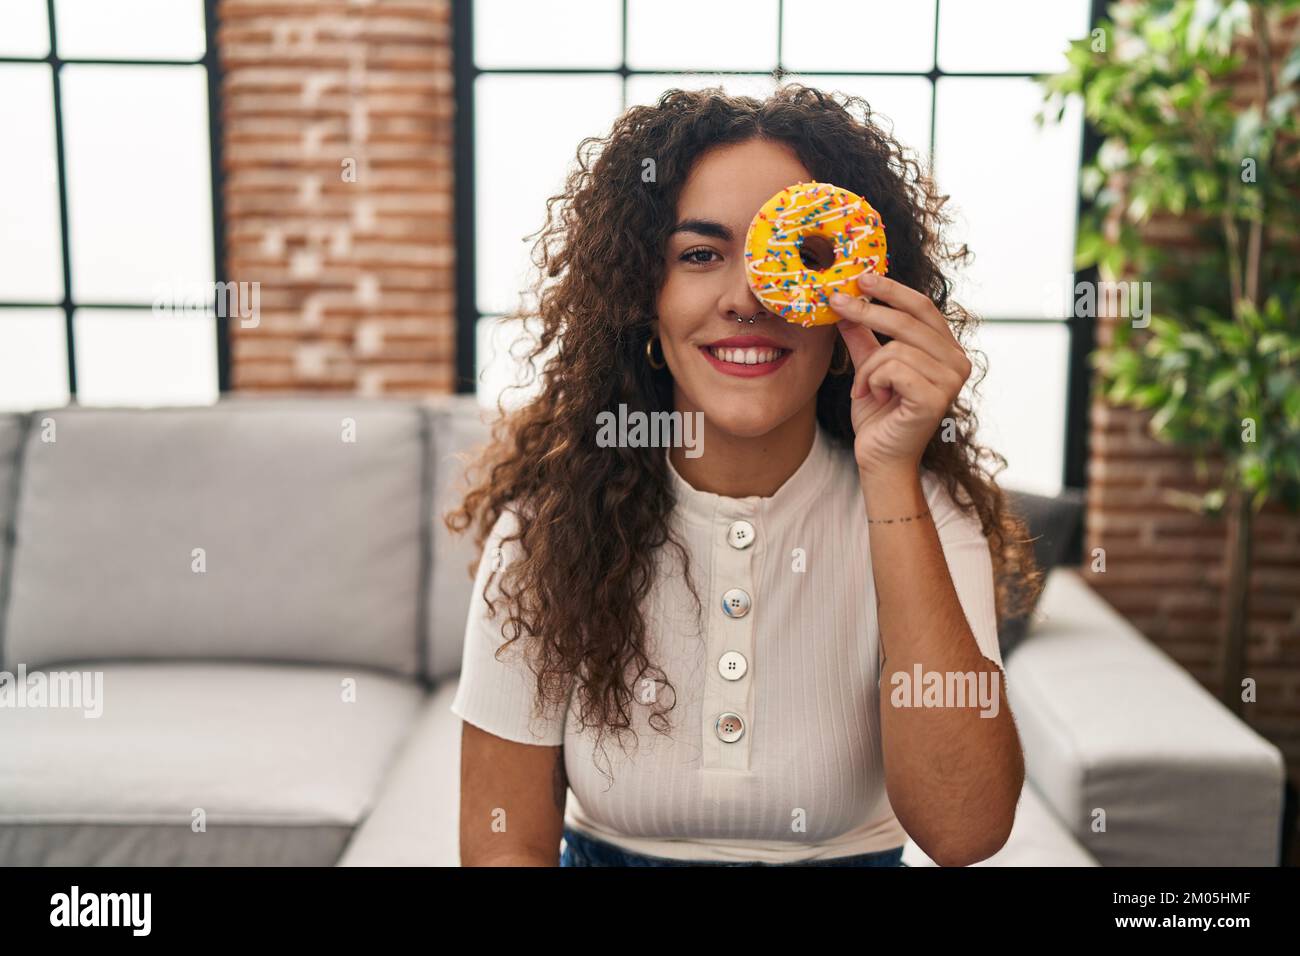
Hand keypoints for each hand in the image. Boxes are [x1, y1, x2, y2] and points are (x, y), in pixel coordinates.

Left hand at [829, 272, 972, 478]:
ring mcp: (951, 380)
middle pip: (910, 319)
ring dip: (868, 369)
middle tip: (836, 304)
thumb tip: (847, 303)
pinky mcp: (936, 398)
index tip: (861, 277)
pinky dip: (873, 381)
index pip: (922, 307)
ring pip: (896, 348)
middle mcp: (958, 362)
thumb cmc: (879, 416)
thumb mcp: (869, 368)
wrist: (880, 459)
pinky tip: (874, 397)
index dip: (892, 289)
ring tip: (865, 388)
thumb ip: (864, 337)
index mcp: (947, 350)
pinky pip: (893, 368)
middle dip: (868, 310)